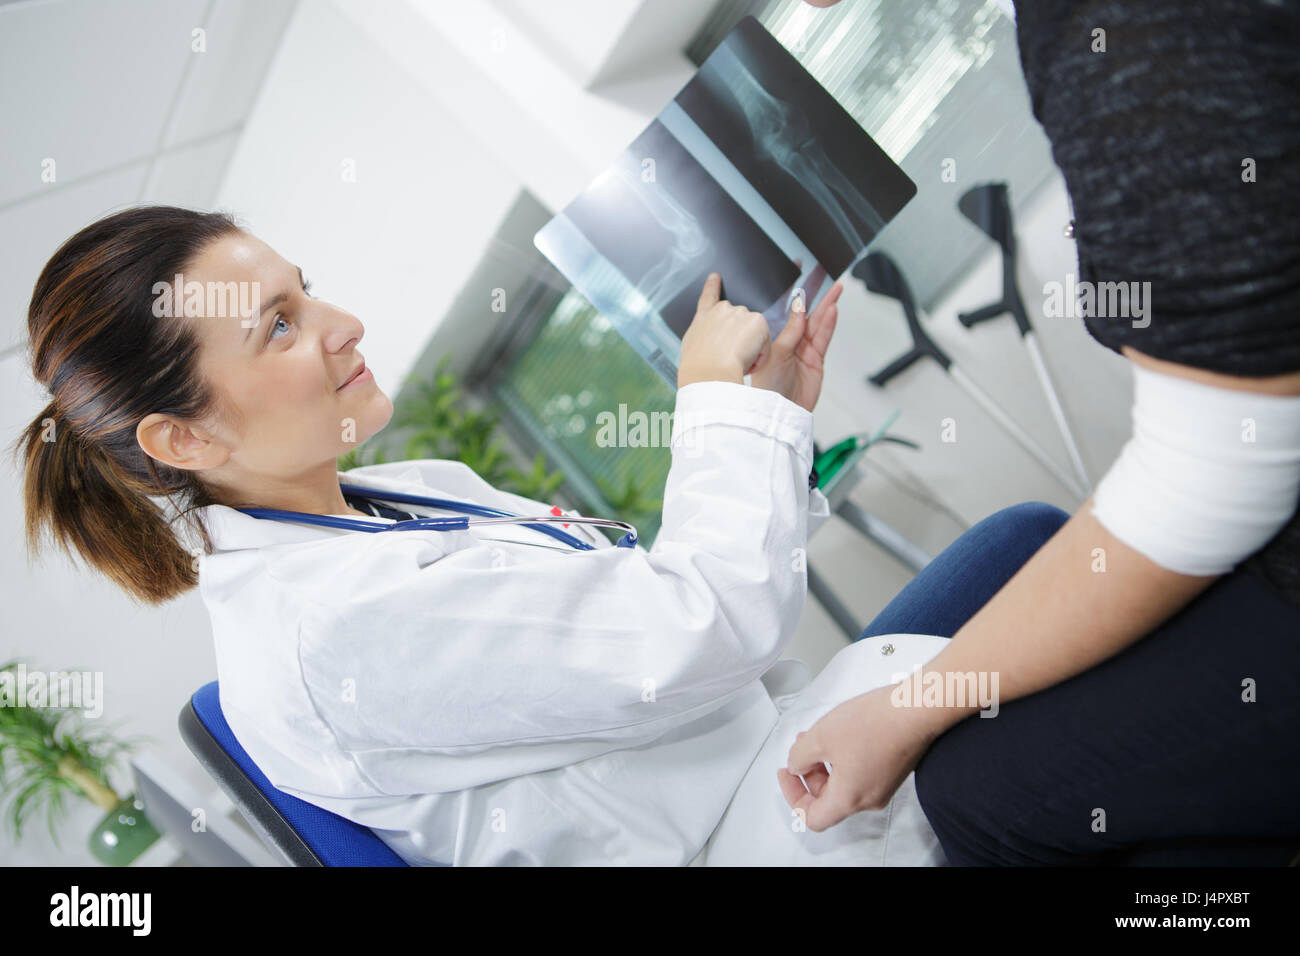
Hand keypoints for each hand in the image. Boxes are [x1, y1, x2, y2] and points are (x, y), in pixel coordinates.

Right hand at [677, 273, 772, 387]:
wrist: (710, 371)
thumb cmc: (698, 366)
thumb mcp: (692, 346)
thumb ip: (704, 336)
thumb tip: (712, 339)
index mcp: (704, 317)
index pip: (709, 297)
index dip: (712, 286)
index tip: (716, 277)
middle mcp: (723, 310)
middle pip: (739, 322)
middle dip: (740, 339)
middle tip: (731, 359)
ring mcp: (741, 313)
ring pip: (753, 335)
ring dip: (750, 349)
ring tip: (736, 363)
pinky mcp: (758, 321)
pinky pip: (764, 344)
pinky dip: (760, 357)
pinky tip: (746, 363)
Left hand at [751, 268, 841, 412]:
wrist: (779, 414)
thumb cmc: (768, 389)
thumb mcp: (775, 354)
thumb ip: (790, 332)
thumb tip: (799, 309)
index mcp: (777, 339)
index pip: (790, 313)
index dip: (798, 296)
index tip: (802, 279)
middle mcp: (792, 344)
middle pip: (809, 315)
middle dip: (819, 298)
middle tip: (828, 280)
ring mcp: (806, 352)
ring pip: (819, 325)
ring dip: (828, 308)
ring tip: (835, 291)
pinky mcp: (817, 362)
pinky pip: (823, 339)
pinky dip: (829, 325)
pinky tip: (833, 311)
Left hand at [777, 682, 941, 831]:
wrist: (916, 709)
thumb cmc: (875, 723)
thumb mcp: (819, 737)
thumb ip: (799, 757)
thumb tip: (796, 765)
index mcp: (848, 799)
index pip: (812, 817)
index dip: (793, 795)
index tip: (787, 773)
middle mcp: (868, 800)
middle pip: (827, 800)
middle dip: (809, 774)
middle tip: (800, 749)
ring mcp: (883, 786)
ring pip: (843, 785)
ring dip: (825, 764)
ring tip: (817, 736)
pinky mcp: (892, 772)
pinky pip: (860, 774)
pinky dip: (843, 759)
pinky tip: (839, 735)